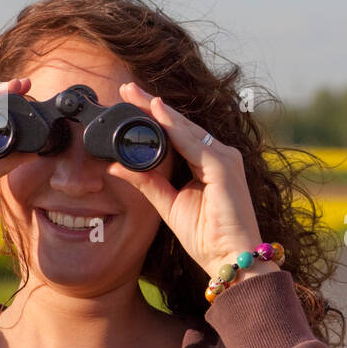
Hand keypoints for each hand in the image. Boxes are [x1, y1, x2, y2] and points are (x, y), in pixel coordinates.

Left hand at [108, 83, 269, 278]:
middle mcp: (220, 156)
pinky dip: (175, 128)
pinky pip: (195, 143)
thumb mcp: (168, 205)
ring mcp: (225, 159)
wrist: (230, 260)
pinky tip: (158, 113)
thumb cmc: (207, 237)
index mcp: (208, 164)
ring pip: (187, 128)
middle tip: (127, 87)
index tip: (129, 100)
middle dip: (153, 106)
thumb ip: (147, 182)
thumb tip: (116, 165)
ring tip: (136, 94)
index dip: (154, 116)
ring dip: (160, 110)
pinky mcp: (225, 168)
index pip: (178, 134)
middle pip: (181, 125)